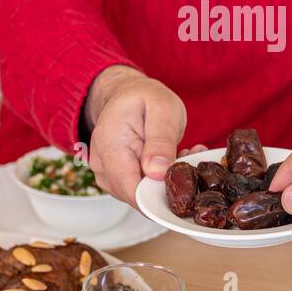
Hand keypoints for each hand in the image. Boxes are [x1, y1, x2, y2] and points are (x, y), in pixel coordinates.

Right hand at [85, 66, 187, 205]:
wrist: (126, 94)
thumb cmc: (143, 97)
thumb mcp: (162, 108)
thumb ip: (161, 140)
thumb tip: (157, 173)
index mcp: (110, 144)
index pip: (131, 190)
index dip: (160, 195)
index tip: (185, 181)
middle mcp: (102, 163)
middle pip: (137, 196)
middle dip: (167, 185)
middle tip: (189, 157)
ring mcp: (106, 174)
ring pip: (140, 195)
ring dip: (166, 181)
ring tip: (181, 153)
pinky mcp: (115, 179)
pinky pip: (140, 190)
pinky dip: (160, 180)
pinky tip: (171, 160)